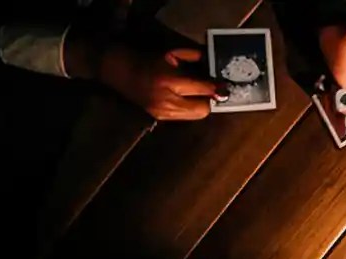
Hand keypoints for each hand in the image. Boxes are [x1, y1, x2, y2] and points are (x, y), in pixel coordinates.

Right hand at [97, 45, 221, 120]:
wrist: (122, 73)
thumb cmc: (148, 60)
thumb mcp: (171, 54)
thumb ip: (194, 59)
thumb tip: (213, 67)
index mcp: (169, 81)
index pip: (202, 90)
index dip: (215, 89)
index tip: (223, 87)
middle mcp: (167, 100)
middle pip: (203, 109)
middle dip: (208, 100)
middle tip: (206, 91)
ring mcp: (163, 112)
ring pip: (195, 116)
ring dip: (199, 106)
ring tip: (194, 95)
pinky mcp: (160, 118)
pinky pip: (185, 117)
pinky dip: (189, 109)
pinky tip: (184, 100)